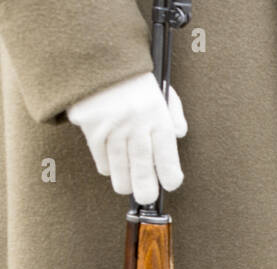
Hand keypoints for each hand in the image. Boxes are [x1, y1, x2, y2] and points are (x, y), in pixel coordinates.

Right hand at [66, 72, 185, 204]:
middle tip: (147, 198)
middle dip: (146, 189)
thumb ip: (174, 115)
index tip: (171, 183)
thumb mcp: (162, 91)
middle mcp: (137, 125)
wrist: (97, 56)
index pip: (168, 156)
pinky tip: (111, 167)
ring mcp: (112, 127)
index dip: (170, 175)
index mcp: (157, 116)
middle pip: (143, 169)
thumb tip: (179, 135)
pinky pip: (101, 157)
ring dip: (125, 182)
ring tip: (128, 188)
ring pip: (120, 168)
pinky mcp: (91, 127)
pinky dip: (106, 165)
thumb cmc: (133, 78)